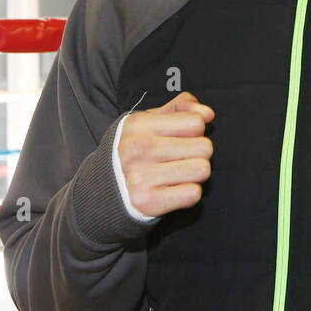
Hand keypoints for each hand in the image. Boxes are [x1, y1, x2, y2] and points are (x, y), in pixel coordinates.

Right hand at [117, 91, 214, 216]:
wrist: (102, 189)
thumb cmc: (134, 150)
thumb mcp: (148, 121)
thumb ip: (180, 108)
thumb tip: (208, 114)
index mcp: (139, 124)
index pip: (196, 122)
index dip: (194, 131)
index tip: (179, 139)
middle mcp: (139, 148)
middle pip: (204, 147)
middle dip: (197, 153)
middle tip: (179, 159)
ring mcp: (141, 176)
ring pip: (202, 170)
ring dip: (194, 174)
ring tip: (176, 174)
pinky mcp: (147, 201)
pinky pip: (193, 194)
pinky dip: (188, 193)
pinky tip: (172, 190)